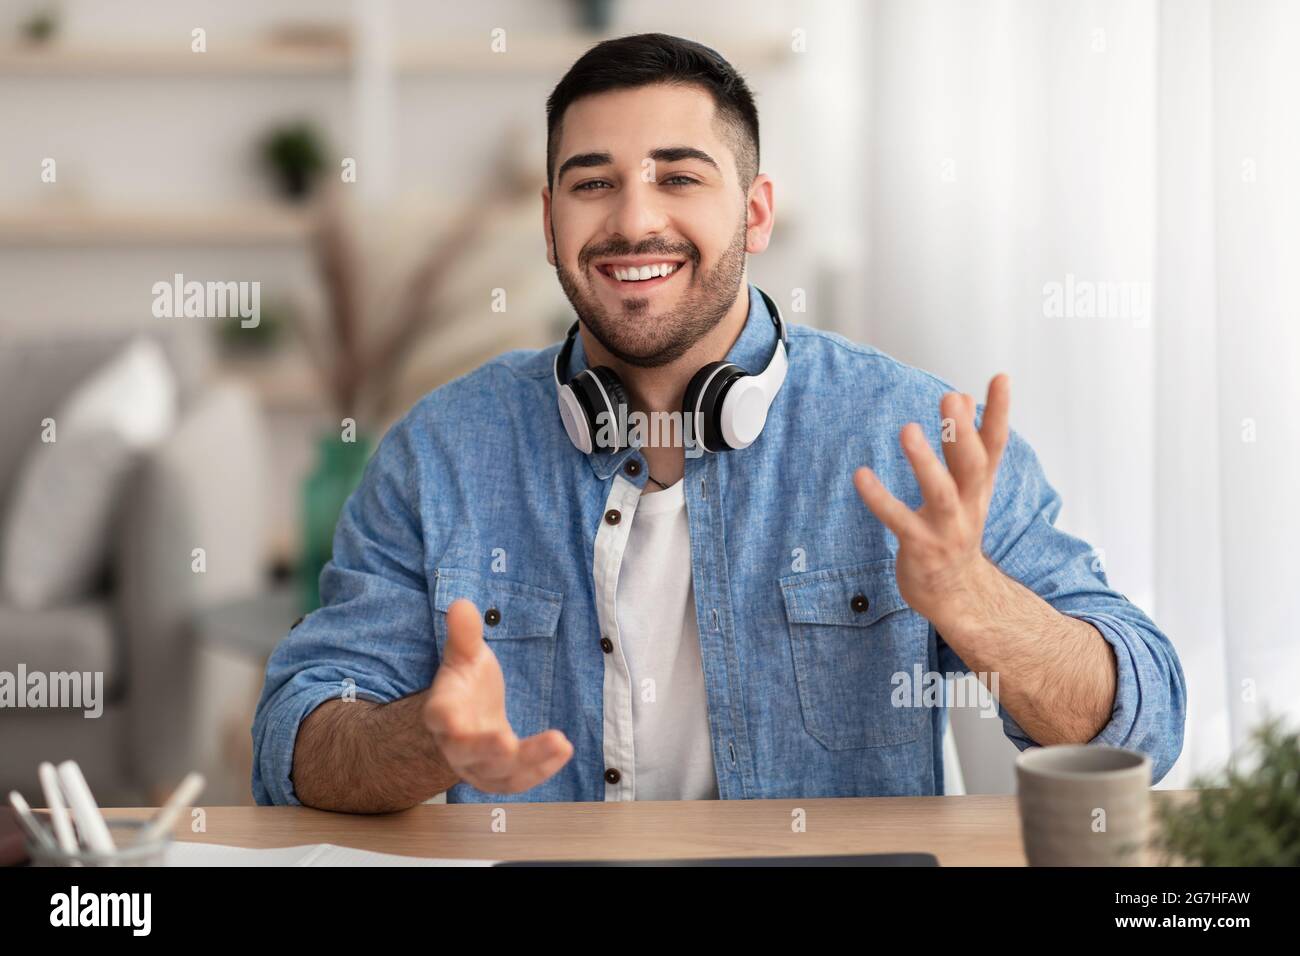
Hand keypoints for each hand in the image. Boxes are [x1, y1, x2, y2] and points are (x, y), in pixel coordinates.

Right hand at [422, 598, 573, 793]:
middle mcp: (456, 744)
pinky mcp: (501, 777)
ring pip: (500, 772)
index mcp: (443, 711)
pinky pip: (520, 780)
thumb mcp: (466, 655)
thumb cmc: (466, 683)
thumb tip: (461, 604)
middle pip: (467, 752)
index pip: (440, 718)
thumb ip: (464, 634)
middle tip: (507, 743)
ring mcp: (479, 765)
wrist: (468, 718)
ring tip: (560, 743)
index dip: (446, 720)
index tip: (452, 718)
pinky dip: (542, 769)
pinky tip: (564, 750)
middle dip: (486, 750)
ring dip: (530, 761)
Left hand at [853, 374, 1010, 625]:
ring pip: (940, 493)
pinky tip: (861, 476)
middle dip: (963, 433)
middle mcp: (968, 505)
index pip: (995, 445)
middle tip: (951, 398)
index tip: (1000, 378)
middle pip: (973, 466)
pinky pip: (898, 520)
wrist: (957, 595)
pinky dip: (880, 498)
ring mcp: (947, 529)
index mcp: (979, 488)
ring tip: (908, 430)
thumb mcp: (968, 488)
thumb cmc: (956, 531)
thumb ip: (964, 444)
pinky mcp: (921, 547)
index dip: (999, 413)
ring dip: (925, 463)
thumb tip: (963, 396)